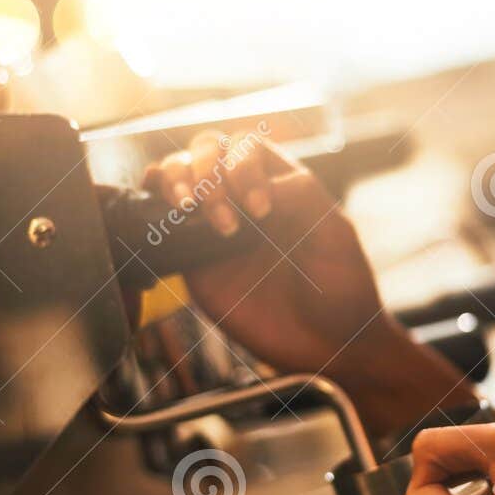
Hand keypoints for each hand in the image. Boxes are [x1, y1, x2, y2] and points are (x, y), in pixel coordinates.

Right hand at [145, 130, 473, 431]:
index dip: (244, 168)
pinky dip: (152, 204)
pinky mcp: (194, 264)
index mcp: (280, 184)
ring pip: (178, 175)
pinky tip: (159, 206)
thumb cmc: (342, 289)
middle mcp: (243, 198)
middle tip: (225, 222)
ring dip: (176, 179)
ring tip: (188, 207)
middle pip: (206, 150)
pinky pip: (162, 224)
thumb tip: (253, 185)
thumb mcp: (333, 235)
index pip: (246, 147)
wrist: (329, 347)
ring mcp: (215, 228)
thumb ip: (300, 198)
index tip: (261, 211)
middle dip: (206, 171)